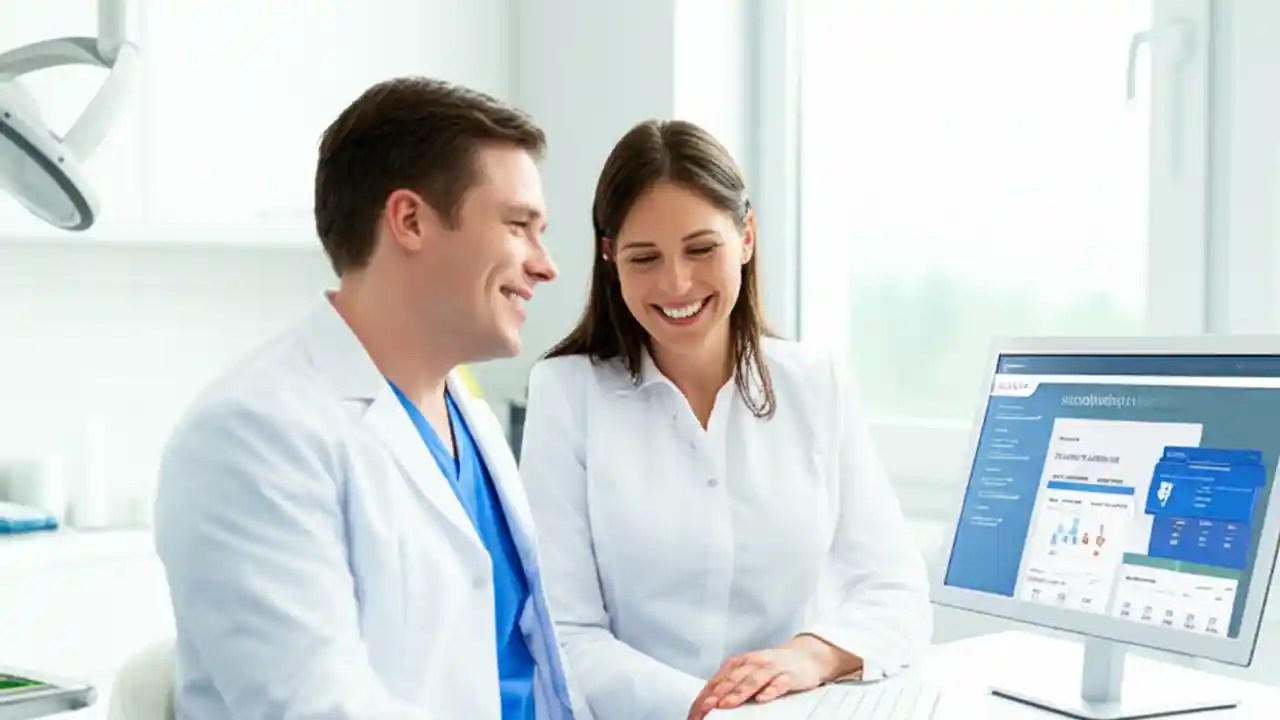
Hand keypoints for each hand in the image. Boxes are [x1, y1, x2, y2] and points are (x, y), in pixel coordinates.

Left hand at [686, 636, 859, 718]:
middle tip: (706, 708)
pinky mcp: (789, 676)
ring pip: (752, 680)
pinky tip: (762, 698)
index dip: (705, 697)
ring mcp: (771, 668)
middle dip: (716, 695)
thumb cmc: (771, 667)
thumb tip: (707, 702)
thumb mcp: (747, 672)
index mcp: (738, 663)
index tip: (696, 712)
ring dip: (738, 692)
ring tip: (727, 704)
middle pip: (731, 679)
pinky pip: (779, 683)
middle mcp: (752, 663)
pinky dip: (770, 690)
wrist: (805, 655)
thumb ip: (730, 684)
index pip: (717, 681)